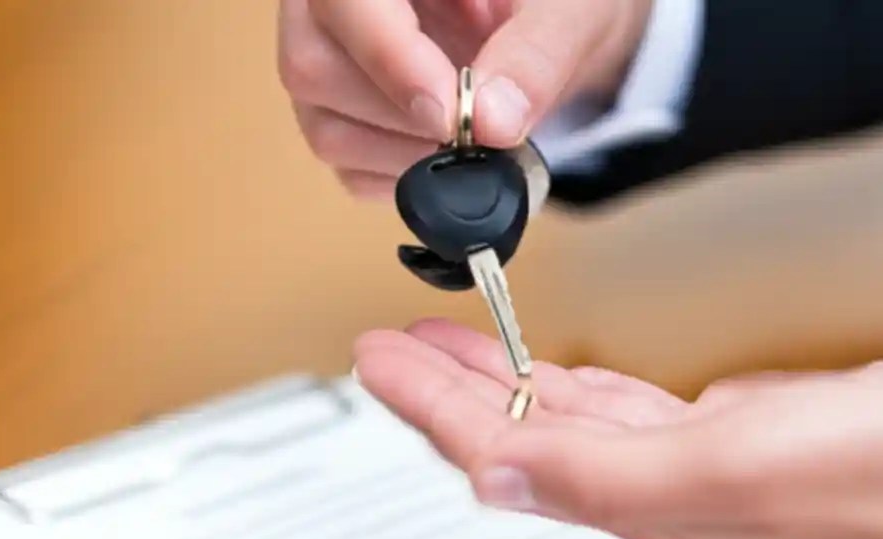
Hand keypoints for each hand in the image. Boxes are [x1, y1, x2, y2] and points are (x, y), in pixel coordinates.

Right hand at [278, 0, 651, 199]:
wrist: (548, 24)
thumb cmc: (550, 3)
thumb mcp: (568, 10)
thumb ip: (536, 52)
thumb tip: (493, 122)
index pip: (344, 3)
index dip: (390, 59)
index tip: (451, 112)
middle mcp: (326, 8)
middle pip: (315, 67)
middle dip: (408, 115)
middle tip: (482, 129)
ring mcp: (326, 64)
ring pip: (325, 128)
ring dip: (413, 154)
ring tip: (478, 134)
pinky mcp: (337, 120)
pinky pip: (349, 170)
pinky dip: (412, 177)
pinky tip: (457, 151)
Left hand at [352, 320, 882, 538]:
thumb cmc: (875, 482)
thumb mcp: (722, 467)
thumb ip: (601, 472)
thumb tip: (497, 472)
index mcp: (634, 498)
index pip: (498, 450)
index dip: (428, 407)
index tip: (375, 360)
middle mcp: (648, 486)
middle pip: (517, 432)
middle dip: (449, 389)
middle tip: (396, 346)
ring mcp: (686, 461)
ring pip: (563, 418)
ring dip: (501, 382)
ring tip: (454, 346)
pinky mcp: (723, 435)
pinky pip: (620, 409)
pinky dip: (574, 386)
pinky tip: (558, 377)